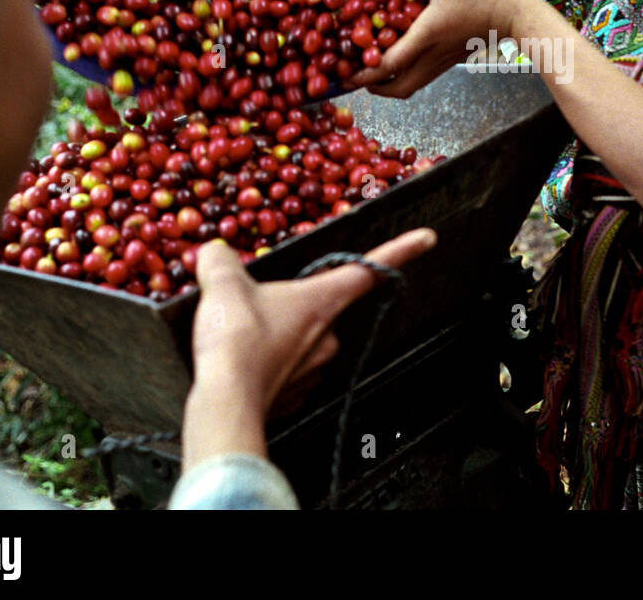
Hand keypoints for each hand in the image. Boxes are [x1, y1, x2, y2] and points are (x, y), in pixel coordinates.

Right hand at [182, 227, 436, 467]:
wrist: (225, 403)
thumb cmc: (237, 343)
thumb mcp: (224, 285)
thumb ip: (221, 260)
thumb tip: (216, 253)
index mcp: (323, 299)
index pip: (370, 267)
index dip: (401, 249)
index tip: (427, 238)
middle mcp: (328, 334)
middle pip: (317, 305)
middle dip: (288, 303)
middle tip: (253, 305)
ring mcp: (315, 367)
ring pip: (299, 338)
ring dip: (274, 334)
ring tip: (240, 336)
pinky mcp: (296, 394)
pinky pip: (285, 368)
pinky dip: (266, 362)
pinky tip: (242, 361)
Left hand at [345, 0, 528, 97]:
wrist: (517, 13)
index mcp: (424, 39)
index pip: (386, 66)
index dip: (361, 72)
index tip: (341, 72)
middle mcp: (431, 58)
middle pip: (397, 89)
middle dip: (373, 86)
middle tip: (354, 72)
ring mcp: (443, 62)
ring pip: (410, 85)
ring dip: (388, 82)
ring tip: (372, 66)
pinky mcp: (451, 59)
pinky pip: (422, 74)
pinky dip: (405, 72)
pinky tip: (400, 52)